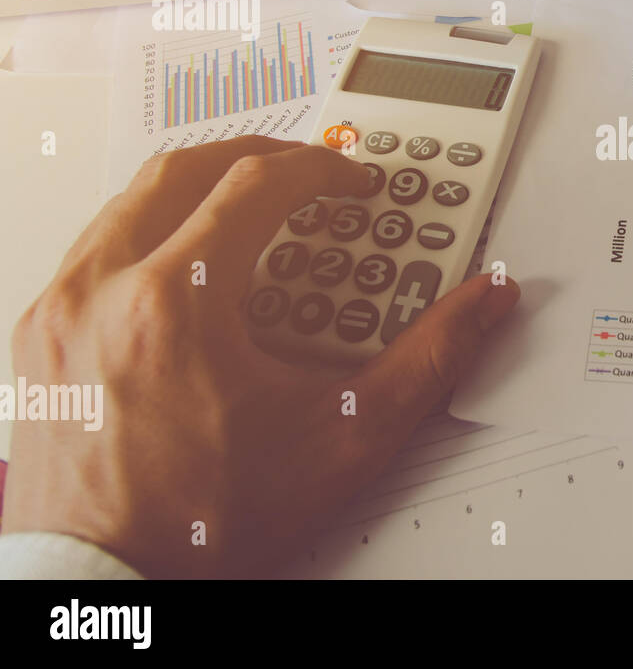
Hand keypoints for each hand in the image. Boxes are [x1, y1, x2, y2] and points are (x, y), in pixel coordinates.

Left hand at [4, 136, 519, 576]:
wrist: (112, 586)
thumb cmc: (205, 525)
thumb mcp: (346, 441)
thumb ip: (427, 359)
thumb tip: (480, 304)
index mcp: (177, 303)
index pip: (256, 185)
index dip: (319, 173)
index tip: (349, 188)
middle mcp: (102, 292)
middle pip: (180, 169)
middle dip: (255, 156)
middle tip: (303, 169)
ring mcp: (59, 312)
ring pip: (125, 201)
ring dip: (195, 187)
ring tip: (247, 202)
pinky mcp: (38, 339)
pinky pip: (92, 247)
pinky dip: (147, 231)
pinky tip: (183, 262)